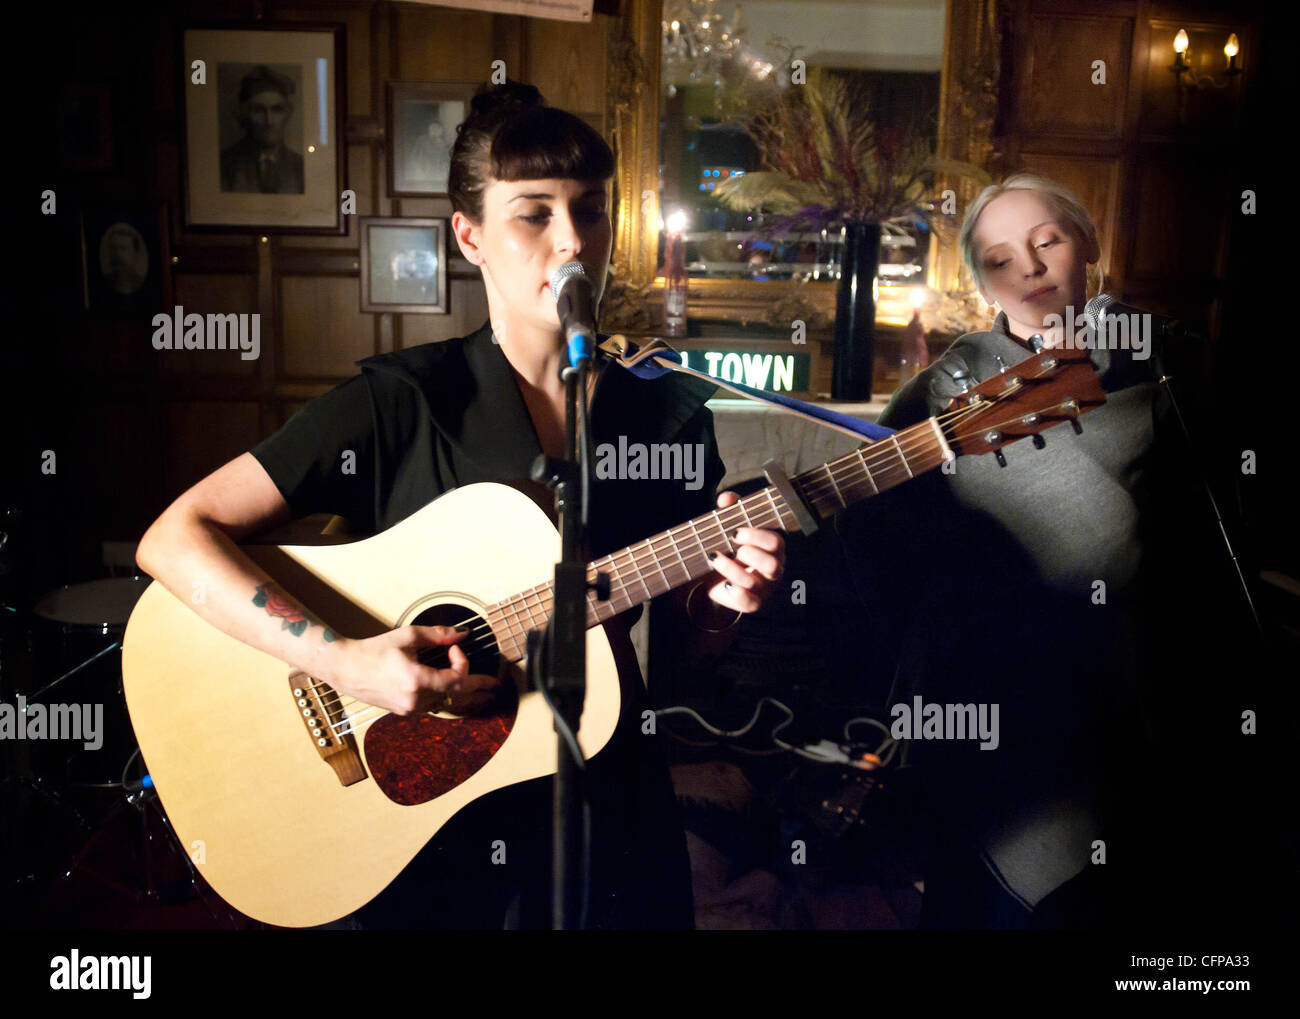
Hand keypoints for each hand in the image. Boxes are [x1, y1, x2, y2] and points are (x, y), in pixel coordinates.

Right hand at [323, 625, 501, 715]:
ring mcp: (409, 709)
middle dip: (478, 688)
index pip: (456, 680)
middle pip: (456, 696)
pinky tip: (449, 689)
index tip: (456, 649)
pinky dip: (443, 696)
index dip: (464, 663)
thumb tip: (463, 632)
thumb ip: (439, 635)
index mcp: (417, 681)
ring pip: (445, 703)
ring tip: (477, 686)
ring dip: (459, 692)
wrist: (345, 668)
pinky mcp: (403, 711)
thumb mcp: (408, 636)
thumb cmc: (373, 651)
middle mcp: (414, 700)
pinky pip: (431, 705)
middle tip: (495, 684)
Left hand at [703, 490, 785, 613]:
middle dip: (749, 554)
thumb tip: (727, 499)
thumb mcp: (727, 527)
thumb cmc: (728, 547)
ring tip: (714, 558)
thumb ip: (729, 511)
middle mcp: (774, 569)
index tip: (734, 532)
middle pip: (772, 564)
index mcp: (773, 549)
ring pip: (756, 582)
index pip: (775, 542)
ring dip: (732, 569)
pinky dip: (737, 594)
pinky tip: (725, 583)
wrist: (715, 577)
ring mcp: (765, 588)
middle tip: (730, 547)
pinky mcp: (752, 603)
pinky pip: (751, 604)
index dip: (756, 536)